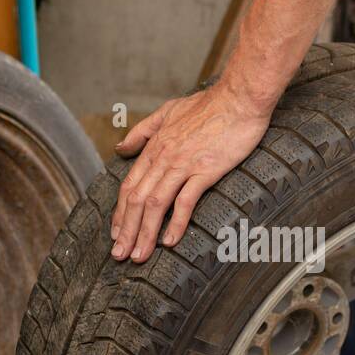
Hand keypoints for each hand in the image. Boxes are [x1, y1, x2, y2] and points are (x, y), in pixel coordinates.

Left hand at [111, 83, 272, 263]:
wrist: (239, 97)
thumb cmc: (209, 104)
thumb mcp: (167, 112)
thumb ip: (143, 131)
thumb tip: (121, 148)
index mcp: (155, 147)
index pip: (129, 185)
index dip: (120, 213)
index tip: (116, 234)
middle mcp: (164, 158)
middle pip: (138, 200)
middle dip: (126, 231)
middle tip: (120, 255)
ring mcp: (183, 164)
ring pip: (156, 204)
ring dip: (145, 233)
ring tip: (139, 256)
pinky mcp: (205, 169)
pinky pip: (186, 200)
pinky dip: (176, 222)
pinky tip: (169, 241)